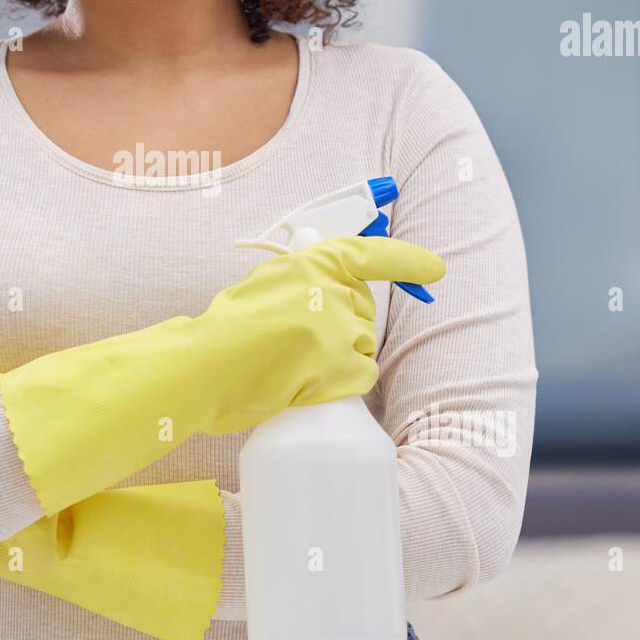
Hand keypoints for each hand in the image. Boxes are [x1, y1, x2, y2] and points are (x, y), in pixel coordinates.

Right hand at [192, 234, 446, 433]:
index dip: (408, 261)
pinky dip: (343, 384)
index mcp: (312, 263)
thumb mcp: (266, 282)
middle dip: (346, 329)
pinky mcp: (337, 369)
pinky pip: (362, 376)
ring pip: (364, 347)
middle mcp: (331, 292)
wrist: (204, 367)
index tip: (435, 268)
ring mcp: (337, 331)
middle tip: (301, 342)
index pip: (372, 254)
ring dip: (342, 360)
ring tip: (296, 365)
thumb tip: (338, 284)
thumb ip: (305, 277)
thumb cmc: (227, 328)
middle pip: (364, 313)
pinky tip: (308, 384)